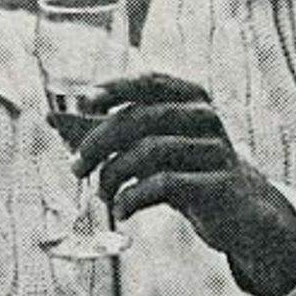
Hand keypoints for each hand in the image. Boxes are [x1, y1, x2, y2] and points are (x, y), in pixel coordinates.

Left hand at [74, 73, 295, 295]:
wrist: (243, 214)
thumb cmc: (188, 170)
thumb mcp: (150, 146)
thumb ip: (105, 131)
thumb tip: (52, 118)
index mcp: (191, 98)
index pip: (149, 81)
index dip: (115, 88)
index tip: (84, 103)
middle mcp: (205, 117)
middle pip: (141, 118)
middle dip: (99, 142)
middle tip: (75, 167)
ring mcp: (215, 149)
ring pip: (151, 151)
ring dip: (114, 173)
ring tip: (101, 194)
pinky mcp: (218, 184)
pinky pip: (167, 183)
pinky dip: (133, 197)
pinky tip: (121, 210)